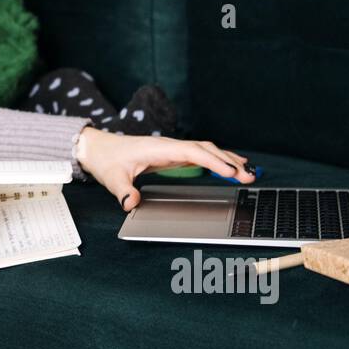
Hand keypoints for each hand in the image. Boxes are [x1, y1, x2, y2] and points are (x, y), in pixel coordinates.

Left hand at [74, 126, 254, 210]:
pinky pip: (201, 155)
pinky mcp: (173, 155)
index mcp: (159, 149)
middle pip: (206, 150)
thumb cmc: (107, 160)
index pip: (192, 152)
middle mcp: (170, 146)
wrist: (99, 148)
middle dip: (229, 162)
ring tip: (249, 172)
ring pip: (206, 150)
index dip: (213, 161)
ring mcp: (173, 149)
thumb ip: (122, 190)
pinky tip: (231, 166)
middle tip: (250, 177)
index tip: (231, 172)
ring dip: (227, 160)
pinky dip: (218, 160)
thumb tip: (130, 203)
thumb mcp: (112, 178)